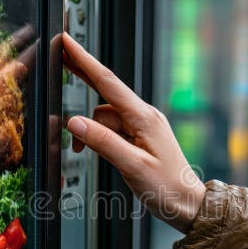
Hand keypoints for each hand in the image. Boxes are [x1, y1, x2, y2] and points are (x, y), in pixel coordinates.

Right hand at [62, 33, 205, 232]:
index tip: (68, 43)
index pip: (108, 82)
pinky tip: (97, 151)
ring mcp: (142, 126)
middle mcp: (144, 116)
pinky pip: (112, 130)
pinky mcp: (140, 137)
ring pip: (104, 118)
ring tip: (82, 152)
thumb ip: (102, 142)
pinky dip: (99, 138)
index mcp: (144, 117)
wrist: (188, 204)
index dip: (84, 61)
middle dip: (82, 74)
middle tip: (60, 57)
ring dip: (90, 131)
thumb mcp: (132, 166)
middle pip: (105, 92)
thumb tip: (74, 123)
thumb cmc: (167, 187)